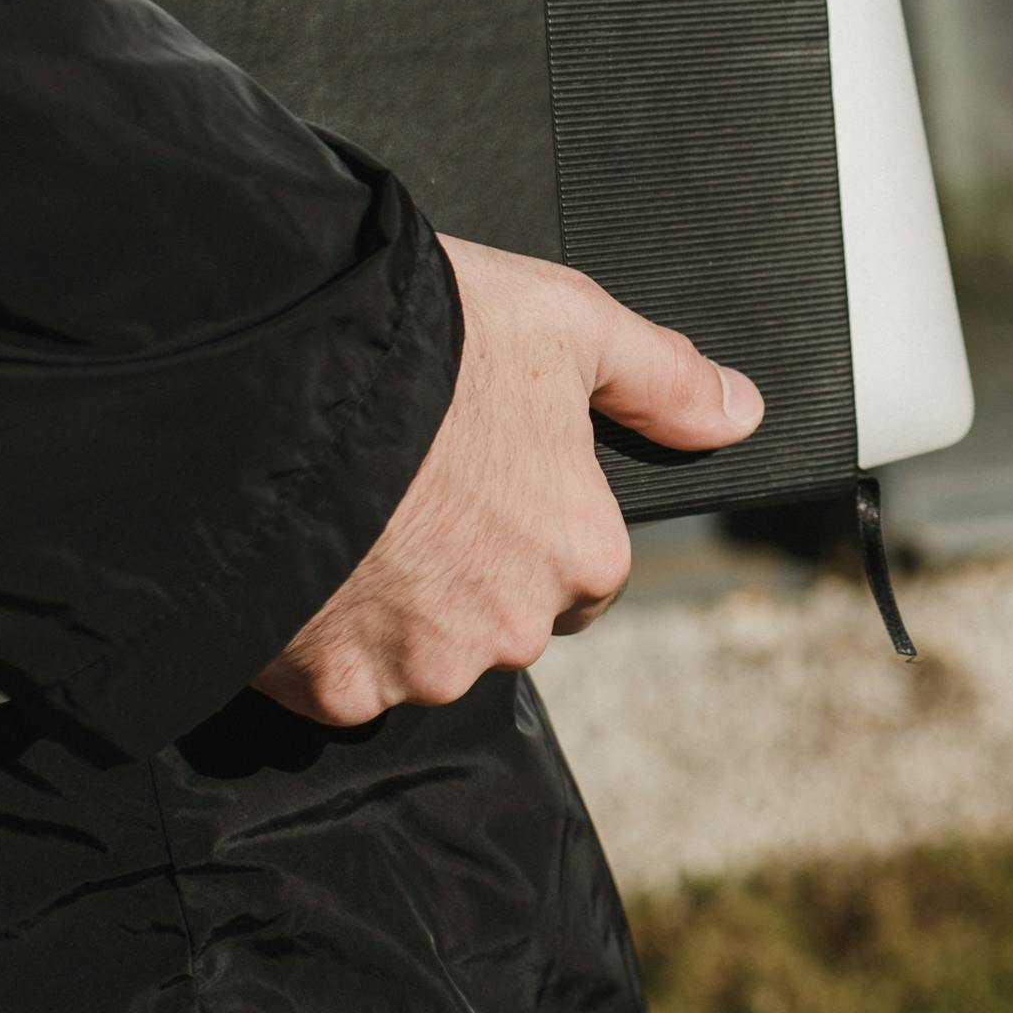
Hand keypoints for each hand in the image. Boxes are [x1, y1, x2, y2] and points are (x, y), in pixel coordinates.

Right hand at [252, 238, 762, 725]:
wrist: (273, 386)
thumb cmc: (427, 343)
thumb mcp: (564, 322)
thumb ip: (661, 377)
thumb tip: (739, 413)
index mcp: (581, 552)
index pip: (580, 566)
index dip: (529, 516)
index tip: (479, 472)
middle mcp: (515, 629)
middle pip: (496, 613)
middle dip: (456, 565)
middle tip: (402, 482)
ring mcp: (420, 668)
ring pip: (414, 649)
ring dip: (386, 601)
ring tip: (346, 512)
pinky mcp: (331, 690)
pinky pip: (331, 674)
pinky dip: (318, 630)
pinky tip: (303, 551)